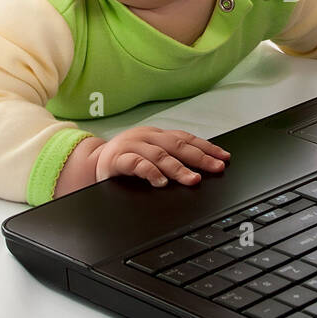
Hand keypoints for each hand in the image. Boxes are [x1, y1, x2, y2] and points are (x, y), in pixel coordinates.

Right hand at [93, 127, 230, 187]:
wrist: (91, 163)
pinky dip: (150, 172)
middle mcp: (146, 137)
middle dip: (200, 157)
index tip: (224, 158)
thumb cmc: (125, 160)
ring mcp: (131, 146)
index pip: (186, 139)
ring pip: (159, 155)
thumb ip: (171, 158)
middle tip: (216, 168)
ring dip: (178, 168)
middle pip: (177, 145)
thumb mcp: (150, 155)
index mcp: (157, 135)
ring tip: (193, 179)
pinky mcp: (117, 159)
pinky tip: (161, 182)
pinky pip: (135, 164)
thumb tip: (203, 168)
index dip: (207, 147)